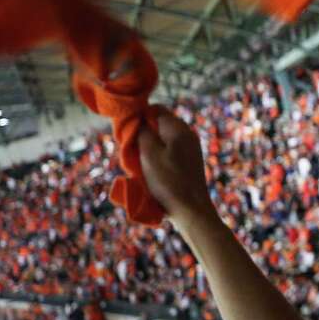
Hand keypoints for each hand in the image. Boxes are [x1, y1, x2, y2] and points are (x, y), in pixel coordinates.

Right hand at [137, 110, 215, 224]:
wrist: (191, 210)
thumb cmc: (168, 181)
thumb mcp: (149, 154)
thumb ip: (143, 132)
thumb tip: (139, 121)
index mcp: (179, 128)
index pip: (155, 109)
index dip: (139, 117)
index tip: (127, 131)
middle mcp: (188, 134)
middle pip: (159, 124)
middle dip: (143, 133)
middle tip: (131, 148)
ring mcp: (191, 148)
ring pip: (163, 139)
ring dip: (149, 146)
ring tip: (139, 161)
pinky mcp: (190, 161)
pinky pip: (170, 151)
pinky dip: (158, 156)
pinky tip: (151, 169)